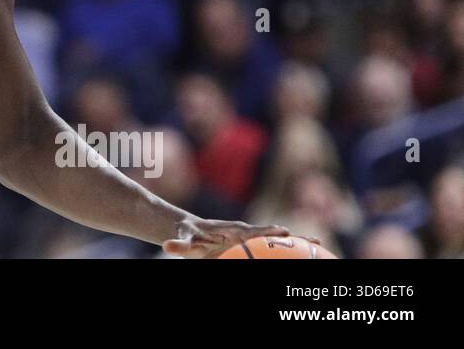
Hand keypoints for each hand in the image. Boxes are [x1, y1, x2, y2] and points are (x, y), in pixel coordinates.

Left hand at [161, 216, 304, 258]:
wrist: (190, 231)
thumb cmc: (189, 237)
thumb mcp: (184, 240)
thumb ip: (179, 244)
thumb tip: (166, 245)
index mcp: (233, 231)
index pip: (253, 231)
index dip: (268, 231)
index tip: (284, 231)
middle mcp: (246, 233)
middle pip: (273, 235)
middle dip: (293, 238)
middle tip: (316, 240)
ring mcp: (250, 239)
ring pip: (277, 242)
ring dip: (298, 244)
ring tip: (320, 246)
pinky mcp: (251, 246)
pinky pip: (272, 250)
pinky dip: (288, 251)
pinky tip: (305, 257)